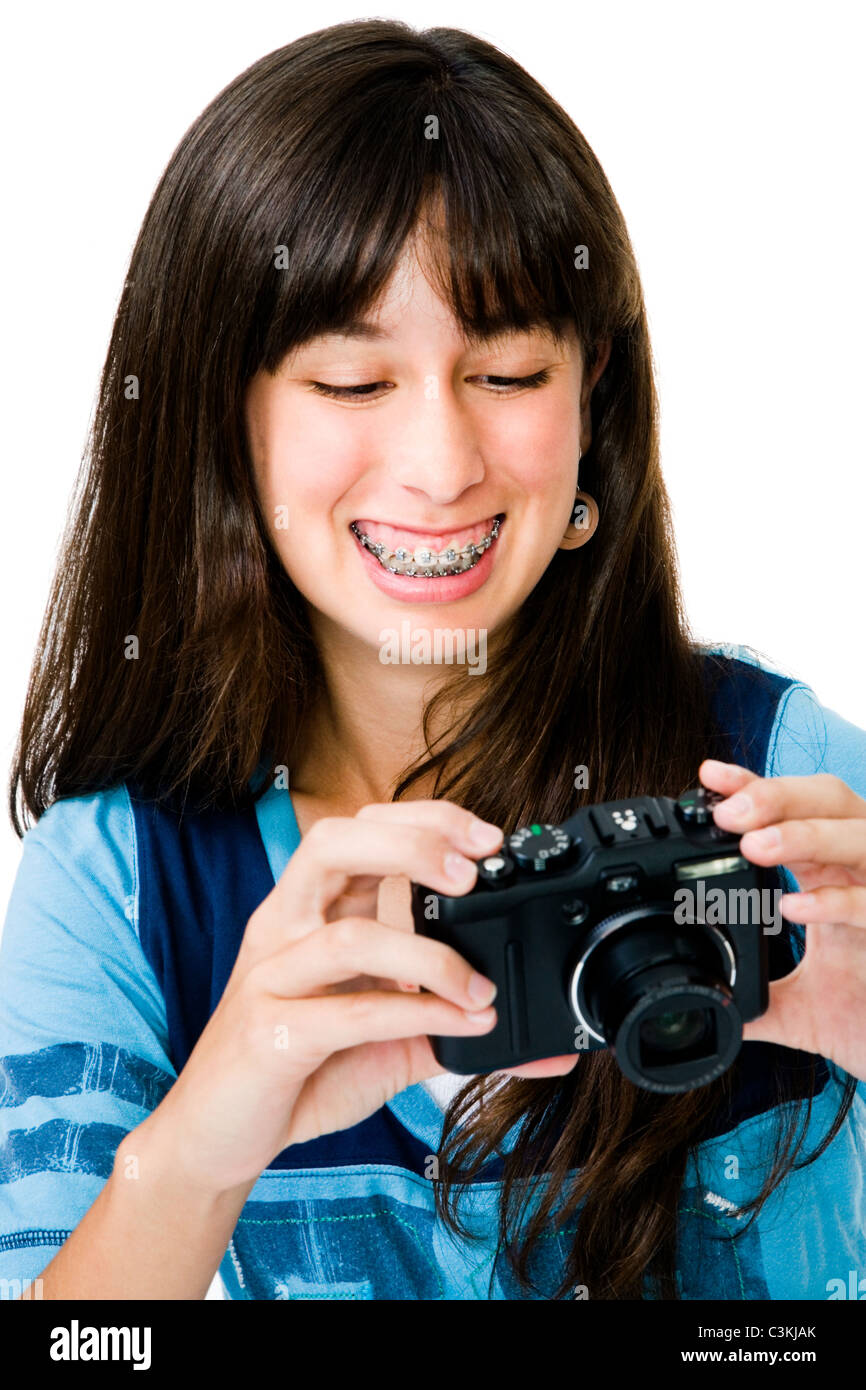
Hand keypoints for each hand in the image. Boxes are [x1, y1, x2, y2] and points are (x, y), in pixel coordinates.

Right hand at [145, 797, 575, 1196]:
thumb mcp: (387, 1038)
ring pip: (347, 935)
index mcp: (307, 910)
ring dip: (430, 955)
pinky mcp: (270, 1035)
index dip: (423, 821)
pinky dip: (412, 1013)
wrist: (216, 1137)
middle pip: (335, 844)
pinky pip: (346, 1013)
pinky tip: (456, 1025)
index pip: (359, 829)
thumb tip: (544, 1050)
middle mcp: (283, 928)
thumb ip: (453, 1026)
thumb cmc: (300, 1071)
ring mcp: (270, 978)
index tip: (485, 838)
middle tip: (472, 874)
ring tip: (482, 989)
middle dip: (411, 845)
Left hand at [698, 759, 865, 1083]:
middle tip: (728, 812)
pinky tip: (795, 906)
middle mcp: (865, 871)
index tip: (709, 779)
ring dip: (806, 834)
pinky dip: (836, 900)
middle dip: (779, 796)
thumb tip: (706, 1003)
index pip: (796, 811)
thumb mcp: (802, 1009)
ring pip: (860, 836)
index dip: (756, 788)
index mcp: (837, 872)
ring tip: (754, 846)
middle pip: (831, 801)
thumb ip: (757, 998)